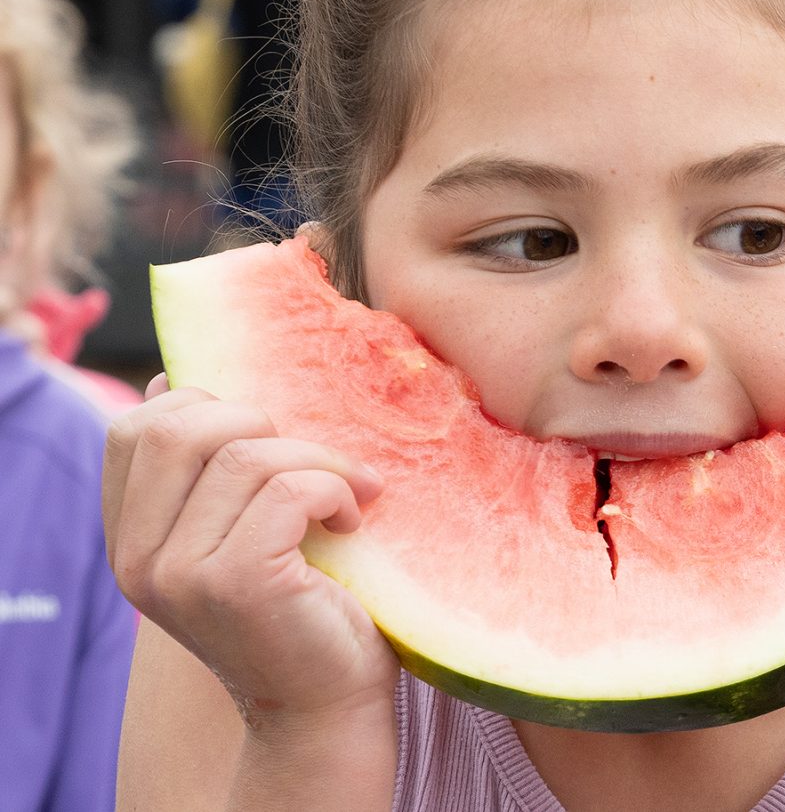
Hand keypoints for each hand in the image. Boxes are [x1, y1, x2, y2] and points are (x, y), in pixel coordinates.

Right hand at [103, 377, 400, 727]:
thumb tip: (171, 382)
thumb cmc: (299, 601)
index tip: (266, 440)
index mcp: (130, 539)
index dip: (206, 408)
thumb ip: (202, 468)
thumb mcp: (239, 524)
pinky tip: (351, 520)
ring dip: (317, 460)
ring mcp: (178, 575)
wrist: (328, 702)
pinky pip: (289, 489)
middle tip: (309, 463)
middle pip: (178, 427)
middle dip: (259, 423)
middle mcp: (136, 560)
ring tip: (347, 495)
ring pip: (245, 455)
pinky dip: (335, 489)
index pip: (135, 429)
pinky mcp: (235, 584)